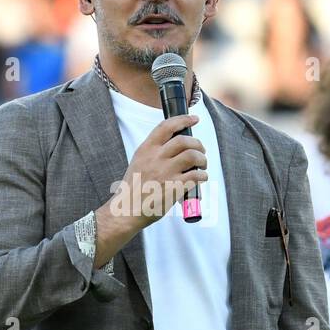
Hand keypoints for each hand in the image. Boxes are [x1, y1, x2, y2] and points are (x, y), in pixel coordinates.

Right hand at [111, 114, 206, 229]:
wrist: (126, 210)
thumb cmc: (134, 188)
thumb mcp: (138, 162)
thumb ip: (154, 152)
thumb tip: (177, 145)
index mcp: (146, 149)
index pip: (166, 126)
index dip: (183, 119)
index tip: (194, 118)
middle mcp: (155, 158)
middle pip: (184, 140)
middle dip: (198, 143)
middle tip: (201, 151)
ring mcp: (165, 173)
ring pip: (192, 156)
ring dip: (202, 159)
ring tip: (202, 165)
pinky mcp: (173, 188)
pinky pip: (195, 176)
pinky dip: (202, 175)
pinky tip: (201, 178)